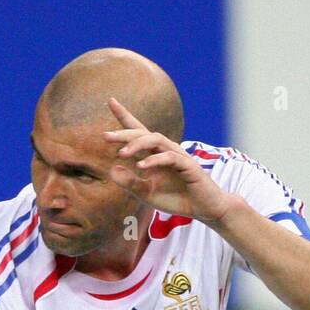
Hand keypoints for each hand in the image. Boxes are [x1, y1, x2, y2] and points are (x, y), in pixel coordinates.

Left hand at [102, 97, 234, 223]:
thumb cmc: (176, 199)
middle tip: (105, 136)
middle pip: (143, 134)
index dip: (124, 116)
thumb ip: (130, 183)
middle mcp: (165, 150)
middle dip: (124, 133)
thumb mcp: (147, 194)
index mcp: (154, 154)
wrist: (203, 208)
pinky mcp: (188, 165)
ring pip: (156, 140)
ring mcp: (177, 156)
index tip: (110, 101)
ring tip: (122, 153)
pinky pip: (169, 157)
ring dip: (138, 145)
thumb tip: (112, 169)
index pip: (138, 131)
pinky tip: (141, 167)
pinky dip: (154, 160)